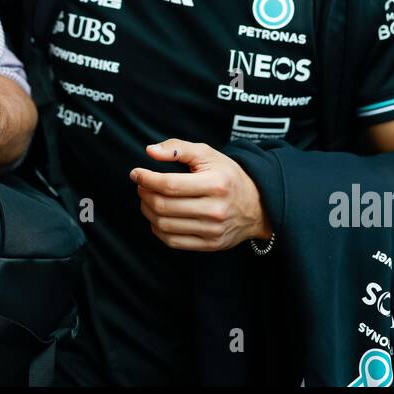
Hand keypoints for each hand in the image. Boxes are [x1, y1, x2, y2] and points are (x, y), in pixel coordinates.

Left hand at [131, 139, 271, 251]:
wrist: (257, 206)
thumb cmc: (228, 176)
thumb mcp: (208, 154)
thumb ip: (178, 149)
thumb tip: (150, 151)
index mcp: (215, 184)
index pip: (170, 184)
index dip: (147, 179)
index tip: (136, 173)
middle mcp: (215, 210)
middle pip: (164, 205)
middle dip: (144, 194)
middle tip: (141, 185)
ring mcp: (213, 230)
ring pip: (164, 224)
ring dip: (147, 210)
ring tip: (147, 199)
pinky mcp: (210, 245)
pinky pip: (172, 241)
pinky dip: (158, 229)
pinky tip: (157, 217)